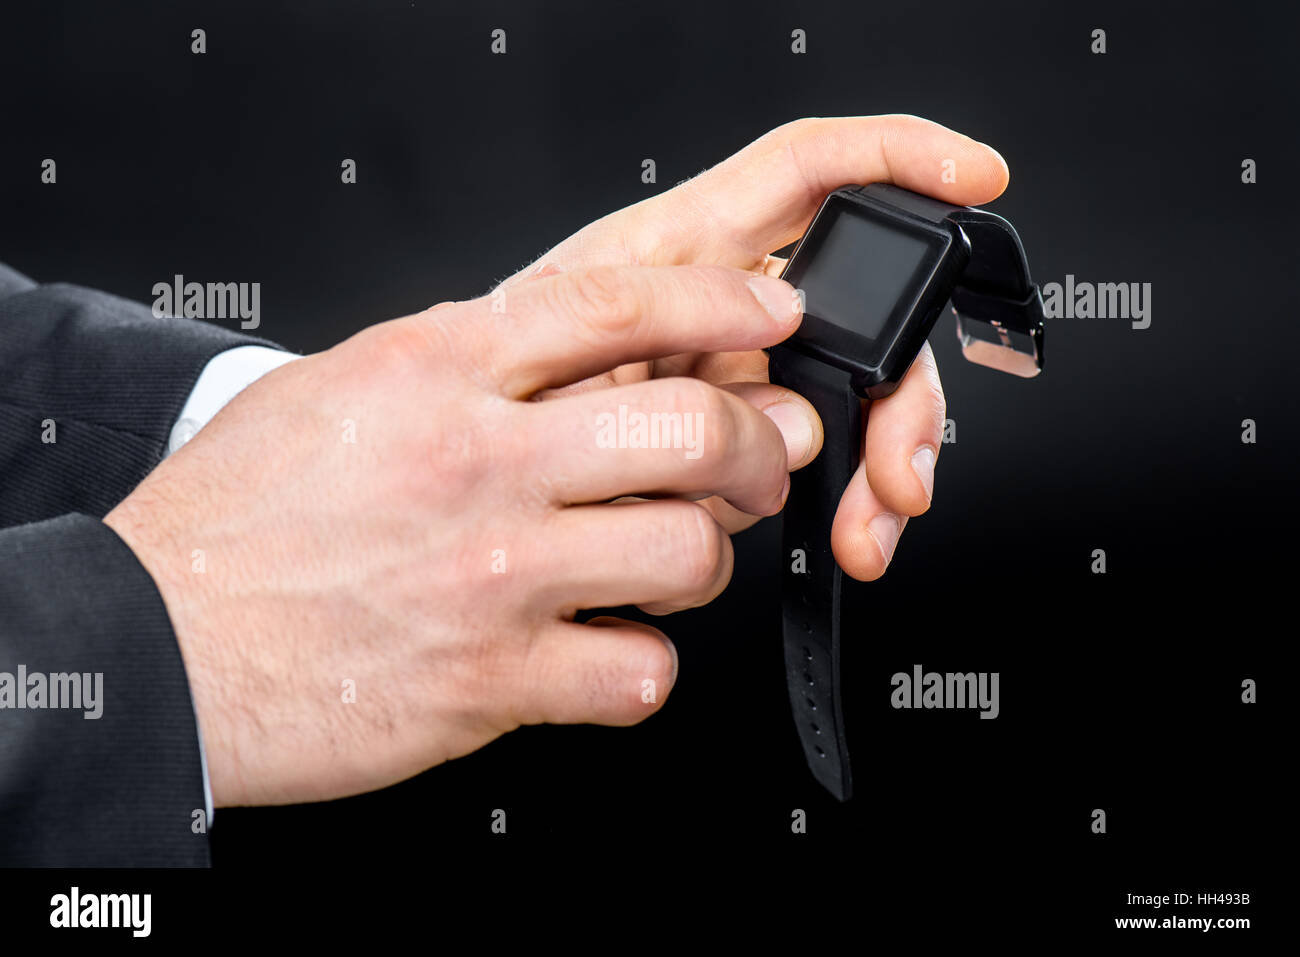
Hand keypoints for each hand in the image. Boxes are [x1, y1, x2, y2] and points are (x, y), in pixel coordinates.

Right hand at [105, 264, 807, 805]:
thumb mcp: (335, 389)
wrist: (157, 640)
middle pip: (688, 427)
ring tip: (672, 566)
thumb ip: (453, 357)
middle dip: (753, 443)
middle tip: (757, 457)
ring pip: (686, 553)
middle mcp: (474, 464)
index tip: (767, 309)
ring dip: (704, 562)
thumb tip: (566, 344)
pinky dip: (644, 668)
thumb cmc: (236, 517)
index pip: (614, 304)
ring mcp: (490, 575)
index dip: (718, 298)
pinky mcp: (490, 680)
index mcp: (433, 371)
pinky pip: (638, 675)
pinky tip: (611, 653)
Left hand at [499, 115, 1009, 579]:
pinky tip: (804, 535)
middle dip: (902, 403)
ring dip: (870, 477)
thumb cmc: (486, 389)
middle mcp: (721, 310)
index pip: (810, 172)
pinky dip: (823, 516)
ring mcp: (732, 386)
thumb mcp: (571, 344)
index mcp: (685, 248)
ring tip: (859, 530)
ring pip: (849, 415)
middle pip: (864, 321)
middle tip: (901, 474)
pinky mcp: (728, 456)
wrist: (462, 491)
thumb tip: (794, 418)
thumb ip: (682, 352)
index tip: (976, 175)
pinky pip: (805, 479)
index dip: (900, 155)